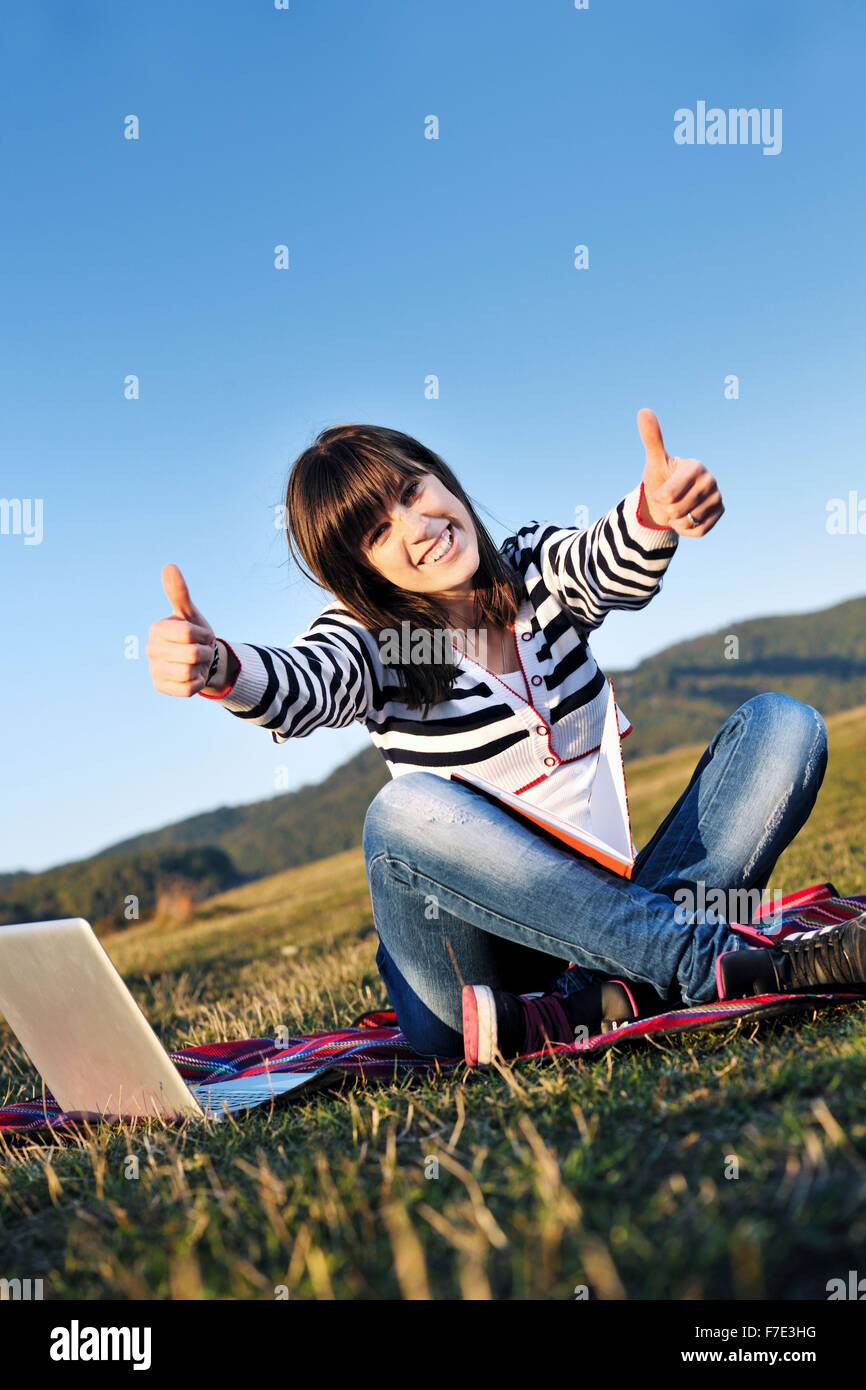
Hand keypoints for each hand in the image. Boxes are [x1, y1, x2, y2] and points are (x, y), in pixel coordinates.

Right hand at [147, 565, 216, 696]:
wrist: (200, 660)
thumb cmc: (194, 634)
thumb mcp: (190, 613)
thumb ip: (179, 593)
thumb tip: (169, 566)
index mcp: (157, 628)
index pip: (189, 633)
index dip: (204, 635)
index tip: (203, 636)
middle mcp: (151, 649)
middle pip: (192, 653)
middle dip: (205, 652)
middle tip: (201, 650)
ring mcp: (154, 669)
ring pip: (189, 672)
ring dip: (201, 668)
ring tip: (196, 663)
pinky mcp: (160, 687)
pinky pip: (187, 689)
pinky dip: (196, 683)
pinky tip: (192, 676)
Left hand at [637, 408, 723, 536]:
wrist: (669, 499)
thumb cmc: (661, 477)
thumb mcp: (654, 461)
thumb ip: (652, 438)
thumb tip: (643, 410)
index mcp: (695, 466)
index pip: (668, 495)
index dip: (659, 497)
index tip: (662, 489)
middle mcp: (711, 480)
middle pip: (677, 510)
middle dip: (667, 509)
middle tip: (669, 500)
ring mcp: (718, 496)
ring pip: (687, 521)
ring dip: (676, 520)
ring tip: (678, 507)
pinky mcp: (720, 512)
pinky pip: (698, 531)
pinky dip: (686, 529)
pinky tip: (686, 517)